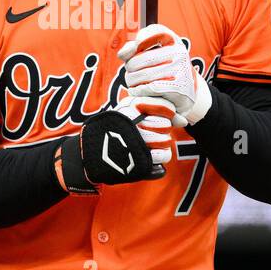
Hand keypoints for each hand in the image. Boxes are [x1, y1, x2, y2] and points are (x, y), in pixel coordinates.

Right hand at [55, 95, 178, 193]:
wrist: (87, 156)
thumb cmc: (111, 131)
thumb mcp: (126, 112)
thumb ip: (155, 111)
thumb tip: (183, 120)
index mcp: (130, 106)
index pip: (164, 107)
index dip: (167, 114)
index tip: (162, 118)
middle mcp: (133, 124)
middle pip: (165, 127)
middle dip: (162, 132)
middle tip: (150, 135)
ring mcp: (135, 144)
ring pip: (165, 144)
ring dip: (161, 148)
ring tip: (148, 147)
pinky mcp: (138, 162)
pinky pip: (162, 159)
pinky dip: (159, 160)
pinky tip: (147, 158)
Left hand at [116, 23, 211, 126]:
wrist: (187, 91)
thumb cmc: (164, 69)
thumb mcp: (153, 54)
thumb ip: (134, 49)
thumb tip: (122, 54)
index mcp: (173, 41)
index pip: (156, 31)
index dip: (141, 38)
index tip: (135, 48)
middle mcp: (179, 52)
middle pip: (140, 59)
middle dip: (129, 68)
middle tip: (130, 74)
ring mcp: (181, 69)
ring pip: (143, 75)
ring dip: (132, 82)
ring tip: (133, 84)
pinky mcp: (180, 87)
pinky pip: (150, 88)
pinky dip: (139, 91)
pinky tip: (137, 91)